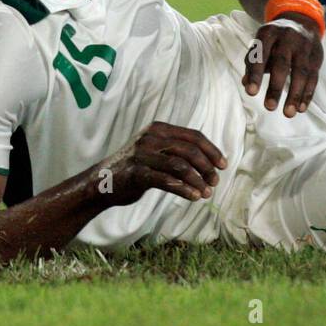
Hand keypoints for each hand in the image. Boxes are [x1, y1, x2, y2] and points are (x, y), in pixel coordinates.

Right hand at [102, 121, 227, 205]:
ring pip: (181, 166)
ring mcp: (142, 154)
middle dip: (207, 167)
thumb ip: (177, 151)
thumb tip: (210, 163)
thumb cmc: (135, 168)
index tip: (223, 165)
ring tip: (206, 193)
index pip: (194, 136)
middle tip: (215, 182)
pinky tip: (193, 197)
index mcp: (159, 129)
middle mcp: (151, 137)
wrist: (101, 183)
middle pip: (190, 150)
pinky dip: (184, 189)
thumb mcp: (156, 152)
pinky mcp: (136, 173)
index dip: (212, 150)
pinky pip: (167, 181)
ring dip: (198, 181)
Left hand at [242, 12, 323, 116]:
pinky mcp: (317, 56)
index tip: (250, 92)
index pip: (261, 55)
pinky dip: (307, 93)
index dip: (256, 74)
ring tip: (288, 113)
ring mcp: (304, 46)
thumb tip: (245, 83)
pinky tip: (301, 107)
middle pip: (282, 64)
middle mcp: (288, 38)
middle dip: (276, 87)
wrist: (301, 22)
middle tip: (269, 107)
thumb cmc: (274, 40)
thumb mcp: (261, 44)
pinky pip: (313, 76)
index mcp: (269, 33)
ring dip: (295, 94)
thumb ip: (253, 63)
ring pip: (301, 72)